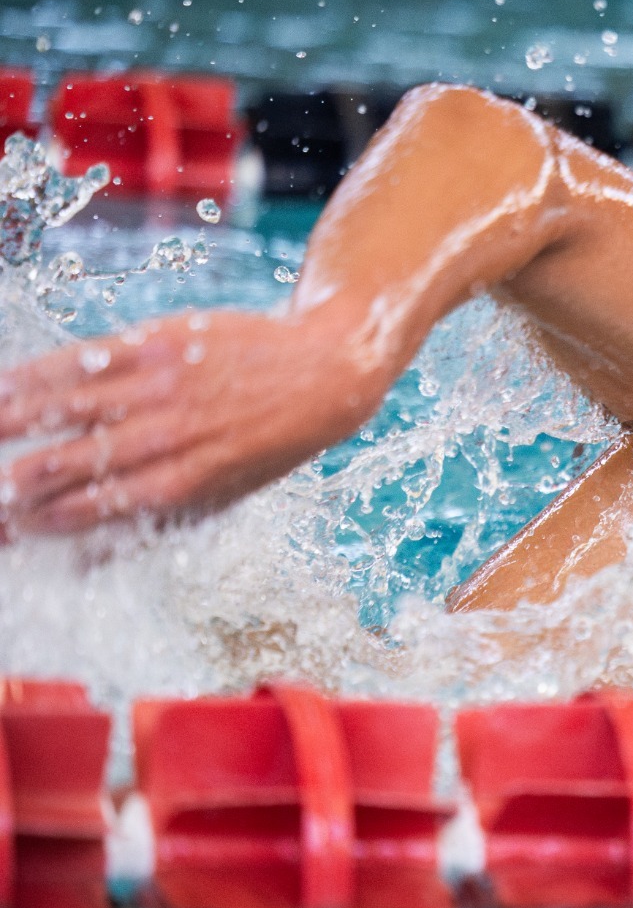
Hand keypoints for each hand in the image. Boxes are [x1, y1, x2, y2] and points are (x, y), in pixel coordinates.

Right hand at [0, 309, 386, 536]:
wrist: (324, 373)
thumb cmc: (265, 444)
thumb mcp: (220, 499)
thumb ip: (147, 527)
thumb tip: (78, 567)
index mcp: (185, 482)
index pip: (95, 507)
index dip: (41, 520)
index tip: (8, 529)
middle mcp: (170, 434)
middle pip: (73, 461)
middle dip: (16, 481)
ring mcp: (163, 384)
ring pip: (68, 406)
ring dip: (9, 423)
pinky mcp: (160, 341)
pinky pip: (86, 357)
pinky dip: (38, 373)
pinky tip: (2, 387)